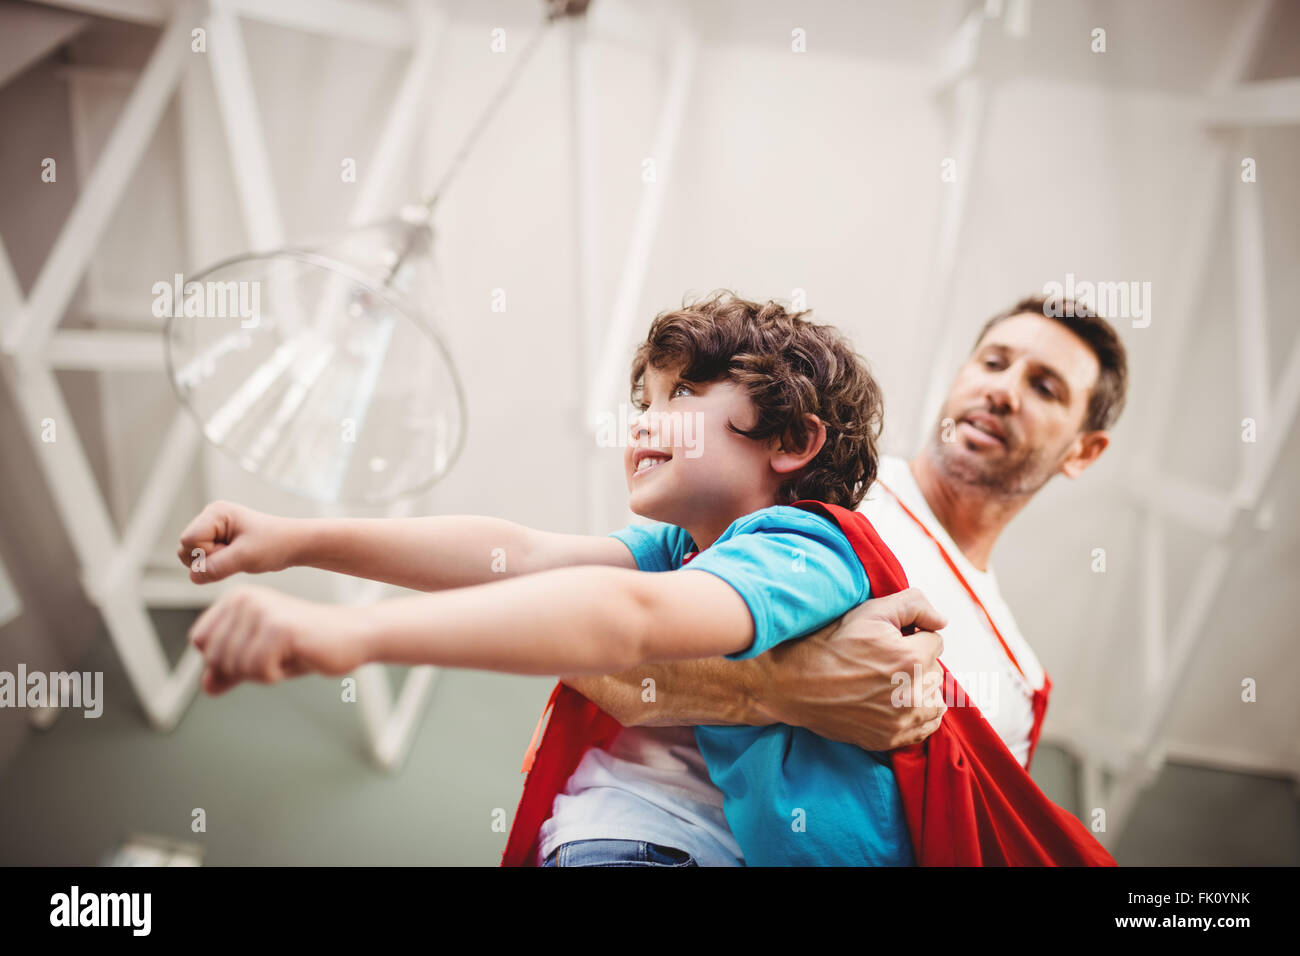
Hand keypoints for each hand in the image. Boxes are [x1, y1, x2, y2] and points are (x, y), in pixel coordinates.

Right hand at [177, 500, 297, 583]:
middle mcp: (210, 518)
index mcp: (215, 512)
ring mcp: (212, 531)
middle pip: (185, 549)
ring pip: (191, 558)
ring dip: (213, 564)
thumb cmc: (275, 544)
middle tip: (238, 554)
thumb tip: (193, 576)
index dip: (207, 553)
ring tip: (238, 556)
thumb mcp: (245, 557)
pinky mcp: (215, 542)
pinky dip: (217, 566)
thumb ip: (216, 567)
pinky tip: (236, 560)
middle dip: (209, 559)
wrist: (293, 545)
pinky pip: (202, 562)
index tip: (233, 550)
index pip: (188, 540)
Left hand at [188, 585, 366, 694]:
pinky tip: (294, 658)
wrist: (352, 636)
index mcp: (236, 598)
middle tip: (277, 656)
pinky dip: (274, 676)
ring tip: (287, 656)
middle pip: (215, 656)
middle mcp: (245, 598)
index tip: (257, 651)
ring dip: (262, 673)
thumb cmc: (308, 645)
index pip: (201, 641)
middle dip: (243, 669)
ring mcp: (261, 611)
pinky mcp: (279, 628)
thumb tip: (206, 686)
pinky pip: (258, 670)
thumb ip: (231, 670)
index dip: (224, 659)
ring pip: (234, 665)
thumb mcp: (262, 658)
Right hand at [753, 587, 947, 750]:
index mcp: (910, 659)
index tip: (888, 640)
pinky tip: (896, 701)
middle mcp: (912, 694)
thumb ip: (914, 605)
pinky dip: (918, 713)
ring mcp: (902, 721)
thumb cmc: (828, 645)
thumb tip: (942, 620)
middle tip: (884, 660)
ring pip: (936, 699)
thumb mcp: (869, 611)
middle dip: (917, 661)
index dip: (911, 636)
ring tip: (892, 680)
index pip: (935, 641)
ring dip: (921, 688)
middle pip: (936, 670)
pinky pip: (925, 726)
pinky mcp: (891, 739)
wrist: (792, 684)